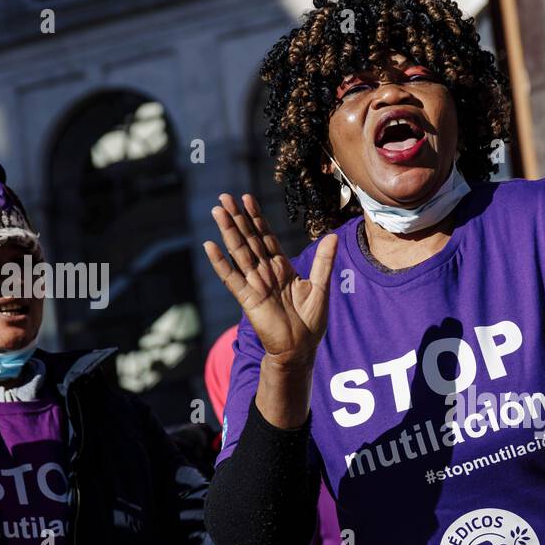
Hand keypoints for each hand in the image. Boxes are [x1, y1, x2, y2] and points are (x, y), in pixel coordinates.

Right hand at [203, 194, 337, 368]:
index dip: (257, 218)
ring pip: (239, 252)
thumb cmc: (310, 322)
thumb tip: (333, 235)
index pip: (266, 237)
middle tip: (226, 196)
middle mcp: (265, 272)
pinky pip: (232, 278)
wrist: (300, 348)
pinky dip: (221, 263)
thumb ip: (324, 261)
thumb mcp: (320, 286)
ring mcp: (255, 284)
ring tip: (217, 211)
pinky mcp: (248, 299)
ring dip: (228, 231)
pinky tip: (210, 246)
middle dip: (238, 218)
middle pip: (249, 239)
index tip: (247, 198)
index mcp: (281, 267)